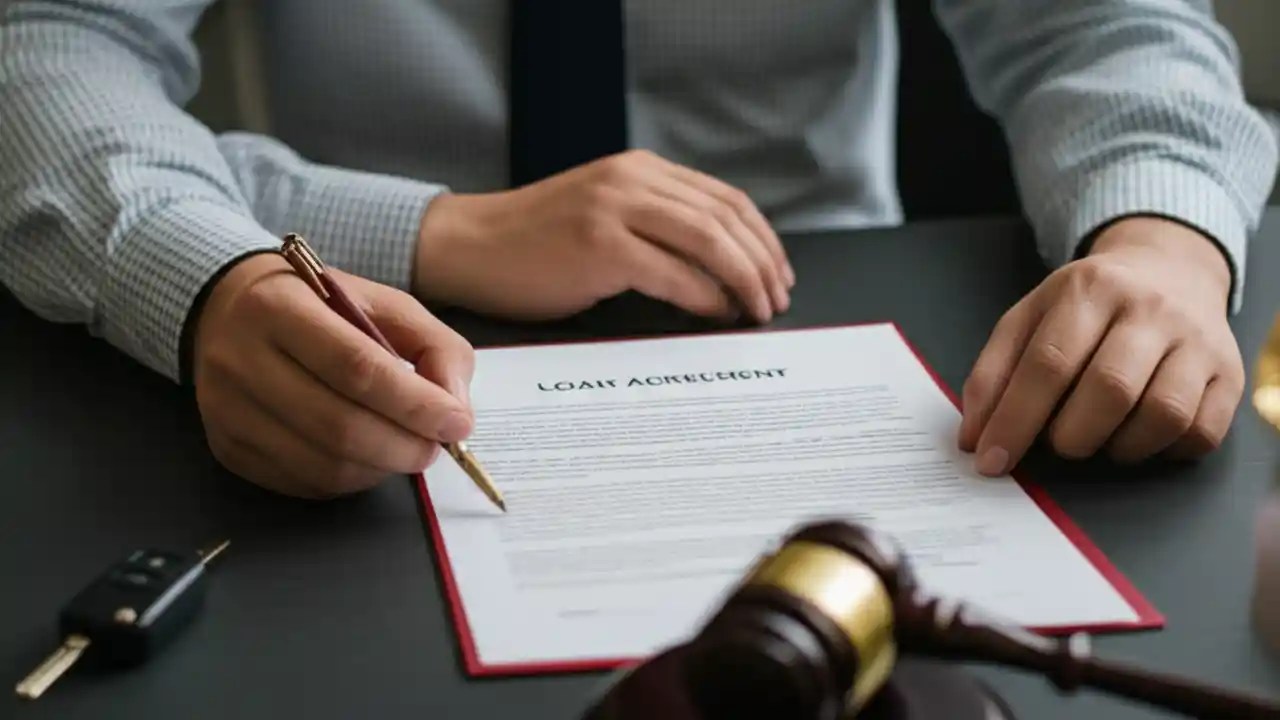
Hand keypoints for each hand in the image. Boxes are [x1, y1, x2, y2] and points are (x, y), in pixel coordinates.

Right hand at [193, 253, 474, 497]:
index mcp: (279, 307)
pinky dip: (352, 479)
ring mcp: (227, 411)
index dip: (414, 403)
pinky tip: (368, 458)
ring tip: (406, 450)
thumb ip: (433, 346)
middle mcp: (241, 360)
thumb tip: (455, 408)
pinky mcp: (228, 449)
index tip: (456, 422)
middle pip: (338, 426)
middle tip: (436, 446)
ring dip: (382, 468)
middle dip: (404, 446)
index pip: (356, 368)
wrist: (228, 311)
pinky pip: (304, 483)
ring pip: (323, 465)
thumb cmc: (320, 307)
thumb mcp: (383, 303)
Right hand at [412, 149, 793, 323]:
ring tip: (756, 310)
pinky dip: (704, 297)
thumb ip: (656, 225)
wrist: (468, 247)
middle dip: (762, 263)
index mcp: (639, 170)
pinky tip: (716, 314)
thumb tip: (721, 268)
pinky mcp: (599, 246)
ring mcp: (614, 209)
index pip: (724, 199)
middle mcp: (632, 180)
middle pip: (725, 217)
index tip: (778, 272)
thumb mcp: (604, 215)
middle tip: (776, 299)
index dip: (762, 238)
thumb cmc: (533, 245)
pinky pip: (673, 273)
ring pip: (708, 239)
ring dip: (743, 279)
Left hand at [959, 217, 1243, 475]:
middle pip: (1109, 389)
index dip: (1015, 420)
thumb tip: (974, 438)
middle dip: (1070, 436)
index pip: (1048, 364)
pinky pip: (1200, 430)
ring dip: (1118, 447)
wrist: (1169, 270)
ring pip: (1162, 414)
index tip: (992, 460)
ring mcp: (1197, 340)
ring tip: (1098, 438)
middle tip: (1057, 443)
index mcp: (1089, 289)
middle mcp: (1150, 309)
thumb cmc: (1087, 307)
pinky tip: (1139, 435)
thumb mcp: (1029, 318)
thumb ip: (994, 374)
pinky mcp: (1229, 373)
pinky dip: (1163, 450)